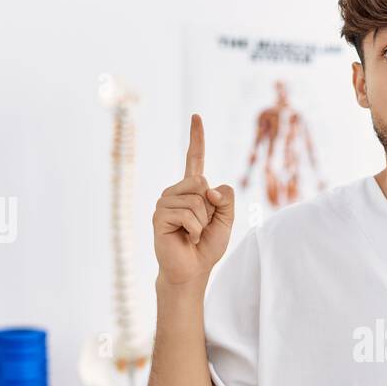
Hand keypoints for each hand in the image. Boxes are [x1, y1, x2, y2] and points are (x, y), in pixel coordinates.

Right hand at [153, 113, 234, 285]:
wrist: (193, 270)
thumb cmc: (207, 245)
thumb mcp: (227, 219)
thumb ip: (226, 198)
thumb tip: (209, 188)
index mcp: (192, 189)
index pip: (194, 159)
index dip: (196, 138)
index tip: (196, 116)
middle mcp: (176, 192)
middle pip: (202, 182)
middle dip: (211, 208)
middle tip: (202, 225)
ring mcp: (165, 202)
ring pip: (196, 200)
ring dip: (203, 222)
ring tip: (193, 234)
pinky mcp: (160, 215)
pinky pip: (188, 214)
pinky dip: (195, 230)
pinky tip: (187, 238)